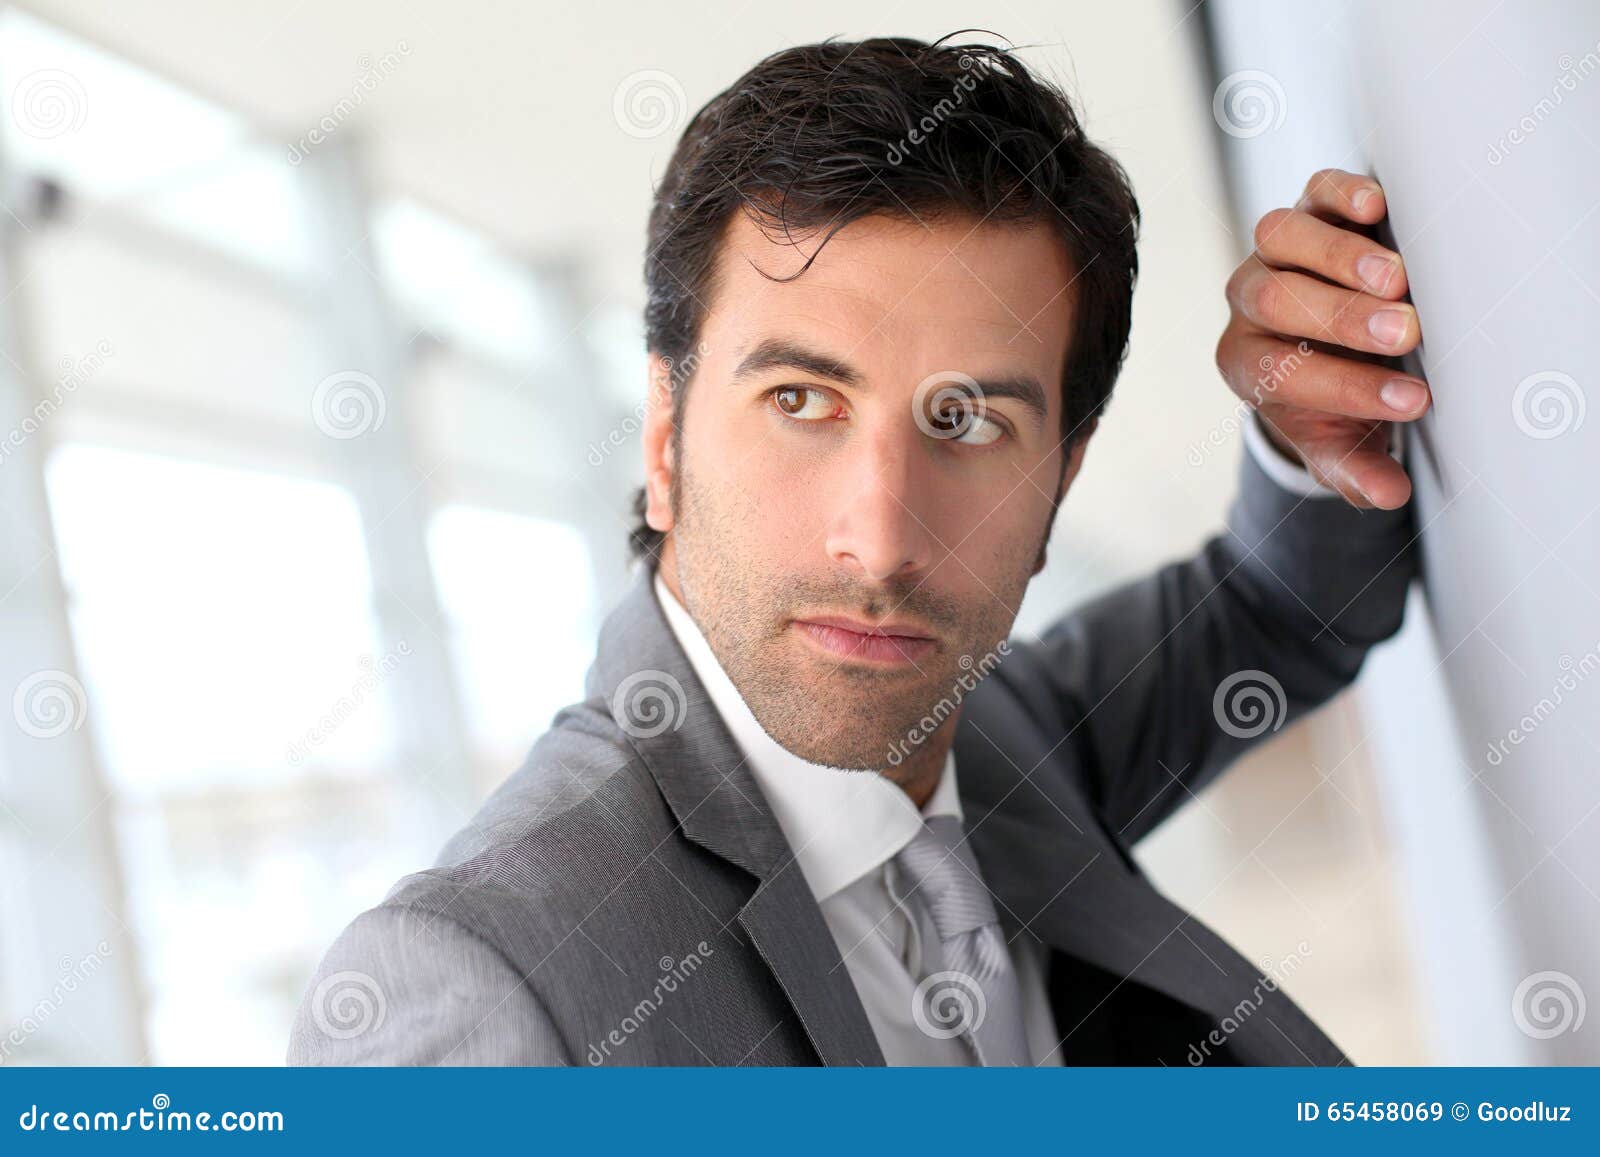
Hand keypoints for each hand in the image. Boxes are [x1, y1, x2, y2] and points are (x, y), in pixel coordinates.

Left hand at [1216, 168, 1427, 508]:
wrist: (1338, 338)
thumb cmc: (1339, 389)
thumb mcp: (1341, 437)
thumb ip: (1355, 469)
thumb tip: (1386, 496)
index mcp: (1246, 363)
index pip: (1278, 374)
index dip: (1347, 389)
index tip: (1414, 400)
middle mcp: (1250, 304)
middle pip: (1275, 301)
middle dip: (1340, 319)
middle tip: (1406, 331)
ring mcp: (1275, 250)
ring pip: (1281, 239)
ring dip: (1339, 258)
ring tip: (1398, 279)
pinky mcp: (1311, 205)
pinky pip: (1315, 192)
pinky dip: (1341, 195)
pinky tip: (1378, 207)